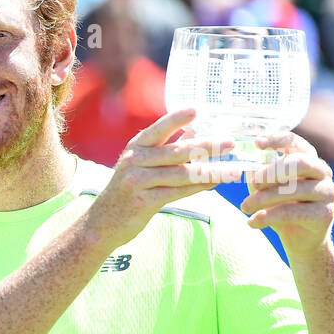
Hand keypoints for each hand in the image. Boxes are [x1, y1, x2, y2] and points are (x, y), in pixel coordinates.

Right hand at [86, 107, 240, 249]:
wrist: (101, 223)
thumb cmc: (126, 191)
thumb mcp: (138, 165)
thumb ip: (163, 150)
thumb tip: (195, 134)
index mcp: (135, 148)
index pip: (158, 129)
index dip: (176, 119)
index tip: (197, 110)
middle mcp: (134, 161)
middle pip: (176, 151)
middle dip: (207, 146)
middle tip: (230, 143)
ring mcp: (137, 181)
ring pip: (181, 174)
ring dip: (210, 171)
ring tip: (232, 170)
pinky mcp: (143, 202)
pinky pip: (177, 192)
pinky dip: (198, 188)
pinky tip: (214, 184)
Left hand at [239, 131, 333, 257]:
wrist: (301, 241)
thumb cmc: (282, 209)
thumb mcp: (267, 190)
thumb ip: (260, 176)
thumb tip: (247, 168)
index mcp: (310, 160)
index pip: (296, 142)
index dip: (277, 139)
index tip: (257, 143)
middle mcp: (323, 173)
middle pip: (300, 163)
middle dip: (272, 171)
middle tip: (252, 182)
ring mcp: (328, 193)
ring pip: (294, 189)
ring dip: (263, 198)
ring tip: (244, 207)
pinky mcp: (325, 215)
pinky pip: (292, 212)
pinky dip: (268, 217)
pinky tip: (252, 222)